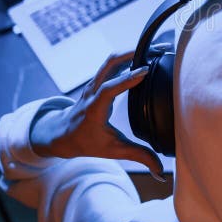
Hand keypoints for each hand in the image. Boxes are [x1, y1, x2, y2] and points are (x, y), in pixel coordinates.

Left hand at [30, 51, 164, 180]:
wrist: (61, 135)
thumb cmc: (86, 143)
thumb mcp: (113, 152)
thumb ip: (138, 158)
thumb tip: (160, 173)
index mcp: (94, 109)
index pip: (109, 88)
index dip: (126, 79)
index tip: (145, 71)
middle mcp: (92, 92)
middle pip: (108, 64)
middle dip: (131, 54)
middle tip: (156, 50)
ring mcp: (94, 83)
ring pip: (110, 60)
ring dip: (131, 52)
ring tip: (155, 48)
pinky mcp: (98, 80)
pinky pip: (112, 63)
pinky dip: (128, 56)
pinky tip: (144, 55)